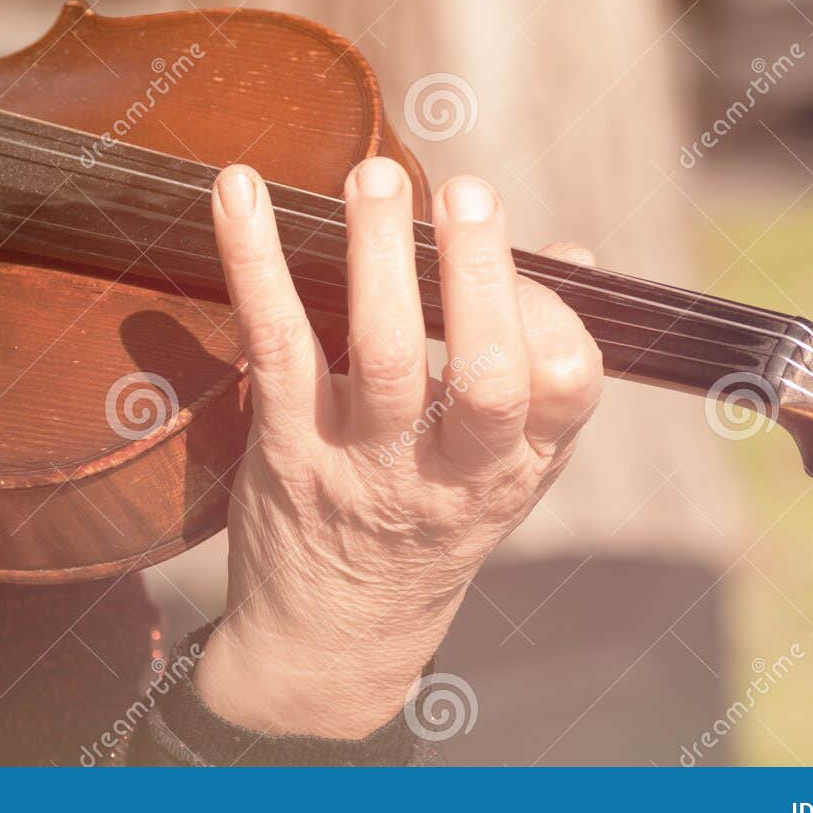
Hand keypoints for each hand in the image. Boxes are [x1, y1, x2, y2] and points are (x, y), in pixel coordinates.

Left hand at [194, 156, 602, 738]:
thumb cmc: (427, 524)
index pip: (564, 384)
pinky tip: (240, 195)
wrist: (333, 635)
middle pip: (486, 373)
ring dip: (378, 257)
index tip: (528, 257)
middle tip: (466, 190)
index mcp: (515, 464)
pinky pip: (276, 344)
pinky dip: (255, 263)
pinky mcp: (285, 447)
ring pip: (383, 354)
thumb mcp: (506, 466)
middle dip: (479, 274)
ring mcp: (363, 461)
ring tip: (372, 176)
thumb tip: (572, 256)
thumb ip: (540, 366)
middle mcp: (449, 470)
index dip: (552, 312)